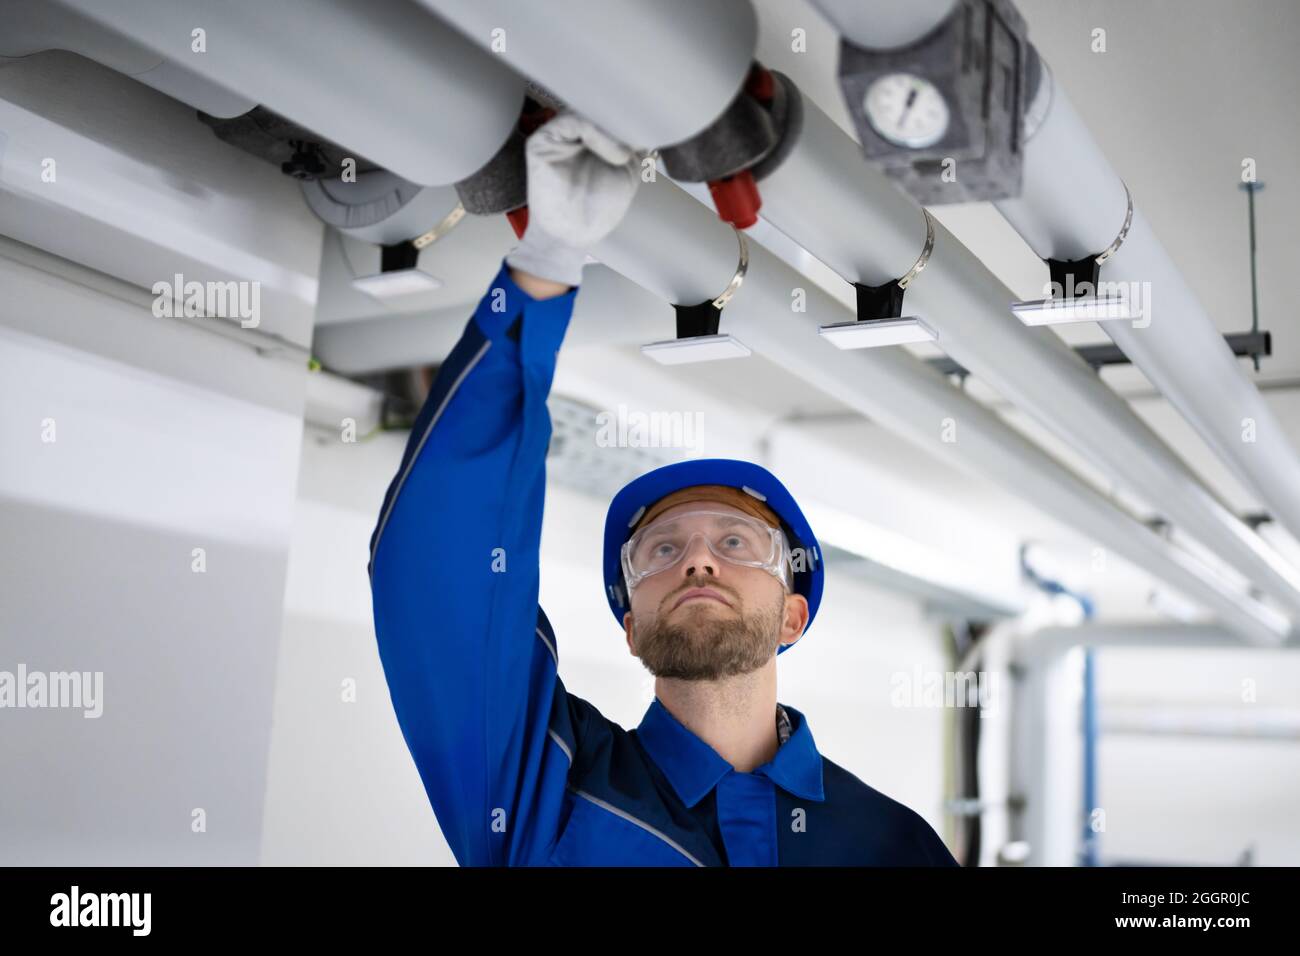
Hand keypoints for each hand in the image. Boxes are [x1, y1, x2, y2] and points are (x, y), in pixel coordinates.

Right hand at [505, 112, 642, 287]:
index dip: (630, 115)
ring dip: (612, 130)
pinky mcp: (541, 141)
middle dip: (622, 118)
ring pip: (586, 111)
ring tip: (626, 155)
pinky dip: (597, 132)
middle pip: (598, 107)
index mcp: (592, 135)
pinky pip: (570, 122)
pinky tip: (615, 154)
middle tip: (642, 132)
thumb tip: (646, 119)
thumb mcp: (628, 171)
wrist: (574, 235)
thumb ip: (634, 144)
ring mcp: (557, 135)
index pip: (610, 112)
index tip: (652, 126)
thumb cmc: (598, 208)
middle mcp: (573, 132)